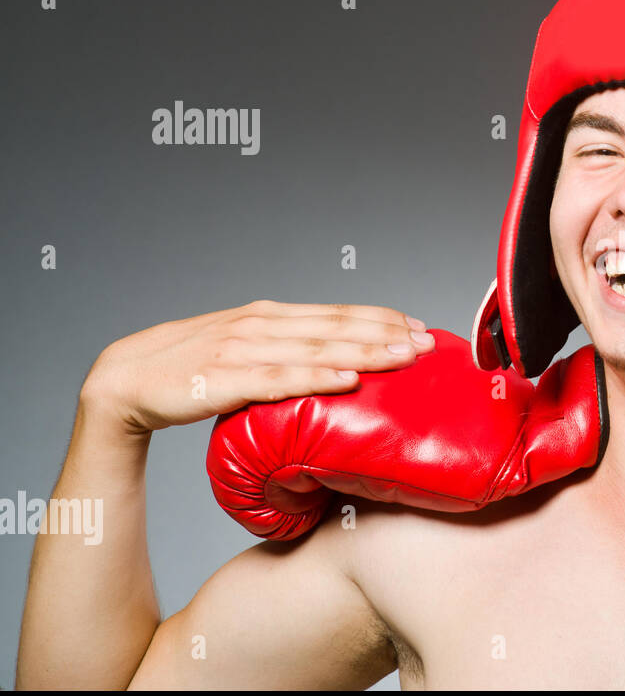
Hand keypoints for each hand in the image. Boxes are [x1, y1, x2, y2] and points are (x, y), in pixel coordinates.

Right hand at [81, 300, 434, 435]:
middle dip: (386, 333)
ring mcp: (241, 348)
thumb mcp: (246, 353)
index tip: (419, 325)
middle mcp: (261, 324)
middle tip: (427, 343)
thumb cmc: (193, 371)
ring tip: (402, 357)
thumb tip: (336, 362)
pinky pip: (278, 379)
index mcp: (269, 315)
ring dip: (364, 351)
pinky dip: (315, 376)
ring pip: (315, 348)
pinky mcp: (223, 379)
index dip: (381, 317)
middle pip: (335, 326)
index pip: (336, 312)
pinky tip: (347, 378)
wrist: (125, 382)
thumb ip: (286, 352)